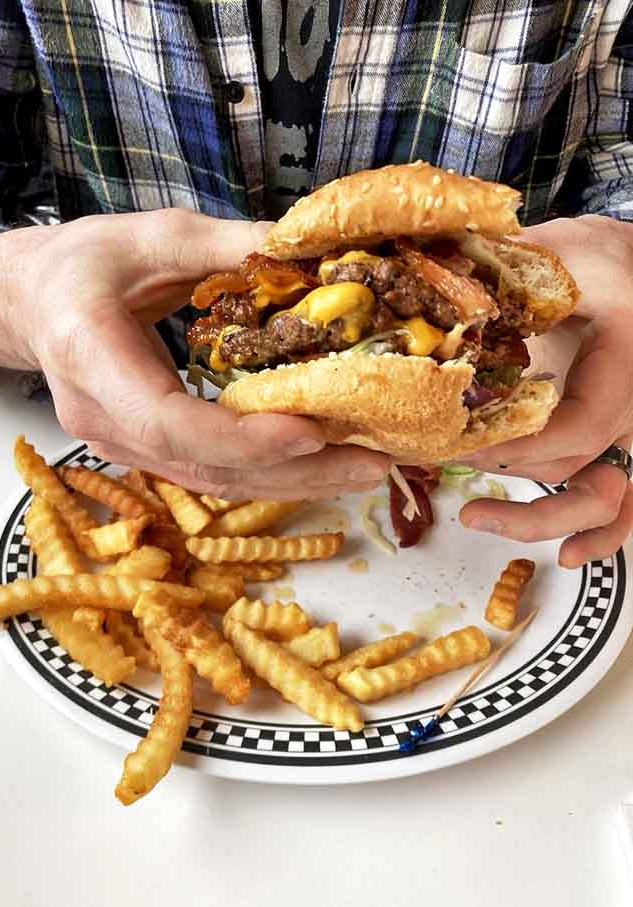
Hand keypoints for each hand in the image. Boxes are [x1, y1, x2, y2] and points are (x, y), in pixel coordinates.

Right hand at [0, 209, 388, 498]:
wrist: (32, 302)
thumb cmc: (82, 262)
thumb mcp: (154, 236)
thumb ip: (230, 246)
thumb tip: (314, 251)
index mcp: (90, 356)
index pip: (167, 420)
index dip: (241, 437)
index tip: (310, 432)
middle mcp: (103, 418)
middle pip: (204, 467)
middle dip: (293, 471)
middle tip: (372, 462)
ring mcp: (120, 444)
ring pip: (213, 481)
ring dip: (292, 480)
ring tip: (363, 467)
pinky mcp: (144, 450)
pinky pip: (210, 473)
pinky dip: (268, 471)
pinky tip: (318, 461)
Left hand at [459, 215, 632, 566]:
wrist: (632, 272)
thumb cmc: (602, 257)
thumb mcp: (563, 252)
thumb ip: (512, 276)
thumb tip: (439, 300)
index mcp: (630, 358)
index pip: (579, 422)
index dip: (517, 446)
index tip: (459, 445)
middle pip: (581, 463)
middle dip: (506, 472)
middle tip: (441, 461)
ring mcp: (632, 430)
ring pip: (608, 497)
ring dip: (546, 519)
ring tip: (477, 518)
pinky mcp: (620, 441)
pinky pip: (626, 502)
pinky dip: (603, 533)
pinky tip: (571, 556)